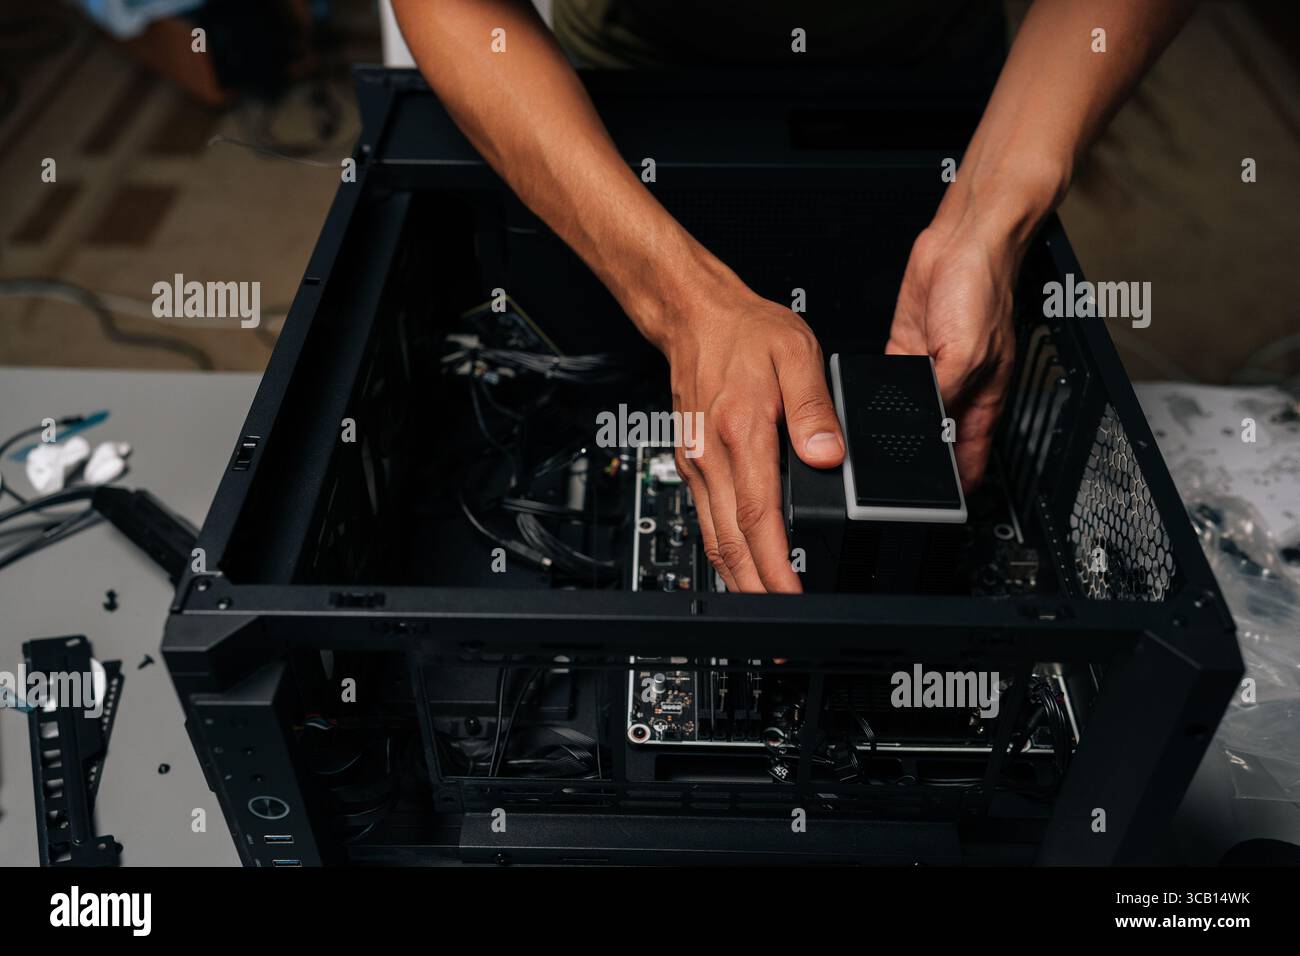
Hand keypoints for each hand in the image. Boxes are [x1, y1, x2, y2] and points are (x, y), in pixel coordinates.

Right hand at [662, 285, 843, 593]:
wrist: (693, 316)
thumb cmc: (745, 331)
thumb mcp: (796, 353)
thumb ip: (815, 408)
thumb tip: (829, 456)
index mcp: (741, 432)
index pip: (760, 517)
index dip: (777, 566)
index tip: (795, 597)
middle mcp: (712, 456)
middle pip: (730, 544)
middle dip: (757, 593)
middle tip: (782, 628)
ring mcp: (697, 464)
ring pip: (714, 540)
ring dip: (738, 582)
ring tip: (766, 612)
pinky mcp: (692, 465)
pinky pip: (707, 522)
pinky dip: (725, 555)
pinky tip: (742, 570)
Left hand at [886, 217, 1020, 492]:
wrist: (962, 241)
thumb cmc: (983, 287)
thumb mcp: (966, 355)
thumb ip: (942, 395)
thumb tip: (923, 429)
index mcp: (985, 396)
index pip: (970, 453)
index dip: (957, 481)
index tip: (939, 505)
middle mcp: (958, 386)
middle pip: (935, 437)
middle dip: (917, 459)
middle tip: (892, 485)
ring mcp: (930, 368)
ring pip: (907, 414)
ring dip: (893, 429)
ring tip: (872, 455)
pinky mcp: (904, 349)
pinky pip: (887, 384)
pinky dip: (876, 398)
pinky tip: (863, 411)